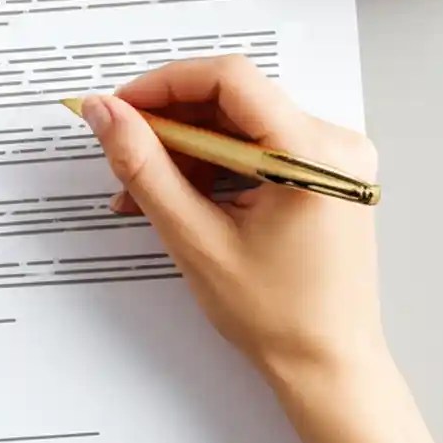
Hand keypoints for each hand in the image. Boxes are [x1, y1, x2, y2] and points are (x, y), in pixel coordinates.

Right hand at [81, 56, 442, 442]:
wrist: (326, 363)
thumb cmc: (280, 318)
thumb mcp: (195, 238)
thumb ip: (143, 166)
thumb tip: (107, 115)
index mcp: (312, 156)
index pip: (230, 79)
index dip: (165, 84)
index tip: (122, 105)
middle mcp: (335, 146)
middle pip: (234, 99)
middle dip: (171, 122)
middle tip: (124, 147)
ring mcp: (333, 159)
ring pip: (240, 123)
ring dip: (187, 148)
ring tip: (146, 188)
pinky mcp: (323, 172)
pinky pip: (258, 145)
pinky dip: (214, 163)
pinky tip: (180, 193)